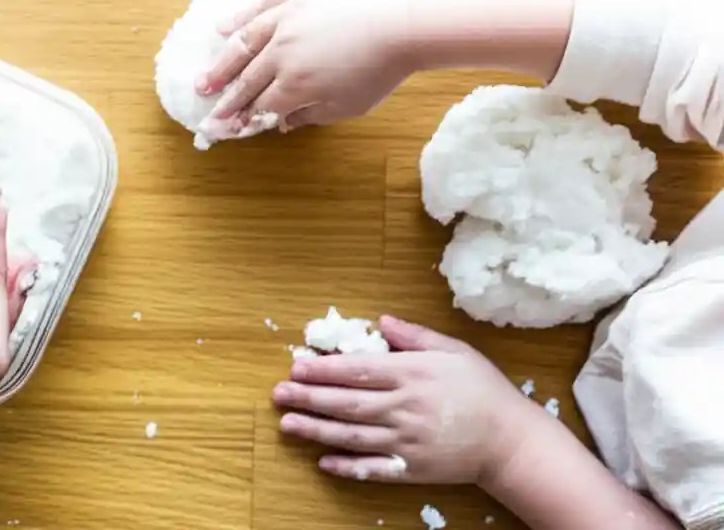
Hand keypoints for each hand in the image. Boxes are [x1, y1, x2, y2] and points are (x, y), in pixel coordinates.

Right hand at [197, 0, 414, 130]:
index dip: (240, 118)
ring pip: (244, 44)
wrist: (404, 20)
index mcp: (295, 86)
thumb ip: (312, 115)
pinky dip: (239, 18)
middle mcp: (281, 54)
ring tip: (205, 78)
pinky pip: (260, 7)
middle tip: (206, 107)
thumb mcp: (349, 106)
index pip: (259, 105)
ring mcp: (286, 20)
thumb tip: (284, 122)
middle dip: (224, 97)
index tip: (224, 128)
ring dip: (221, 64)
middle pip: (247, 79)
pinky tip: (223, 28)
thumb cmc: (382, 69)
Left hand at [273, 316, 538, 484]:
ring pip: (353, 435)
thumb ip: (416, 336)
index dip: (324, 370)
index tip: (296, 367)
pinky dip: (347, 467)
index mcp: (413, 375)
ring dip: (317, 430)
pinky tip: (322, 462)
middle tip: (278, 394)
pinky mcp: (412, 469)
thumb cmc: (484, 389)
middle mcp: (405, 408)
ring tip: (287, 424)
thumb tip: (380, 321)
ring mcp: (407, 441)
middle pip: (348, 403)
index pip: (359, 371)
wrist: (513, 440)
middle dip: (309, 398)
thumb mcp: (455, 351)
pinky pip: (374, 470)